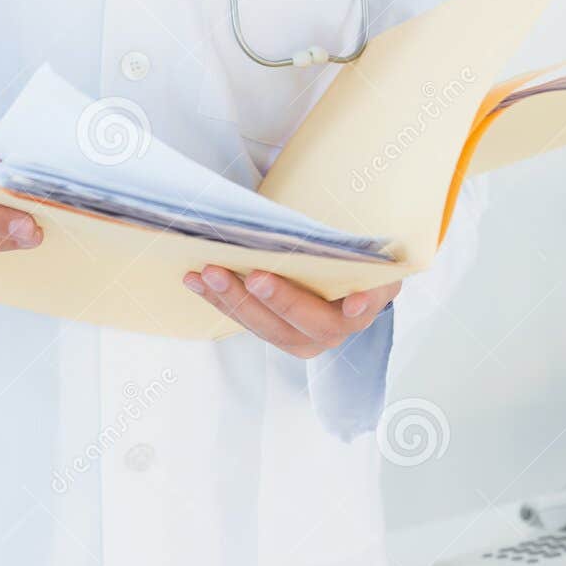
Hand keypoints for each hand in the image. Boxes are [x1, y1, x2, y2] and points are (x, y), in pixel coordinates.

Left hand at [182, 264, 400, 357]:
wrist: (336, 265)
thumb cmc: (348, 249)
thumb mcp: (364, 244)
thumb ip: (361, 245)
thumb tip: (354, 229)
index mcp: (369, 299)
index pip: (370, 304)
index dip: (363, 305)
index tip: (352, 303)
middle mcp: (338, 327)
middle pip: (310, 323)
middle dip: (280, 300)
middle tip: (254, 277)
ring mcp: (304, 336)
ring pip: (270, 328)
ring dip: (236, 300)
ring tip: (210, 274)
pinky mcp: (275, 332)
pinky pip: (247, 321)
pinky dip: (219, 299)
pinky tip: (195, 279)